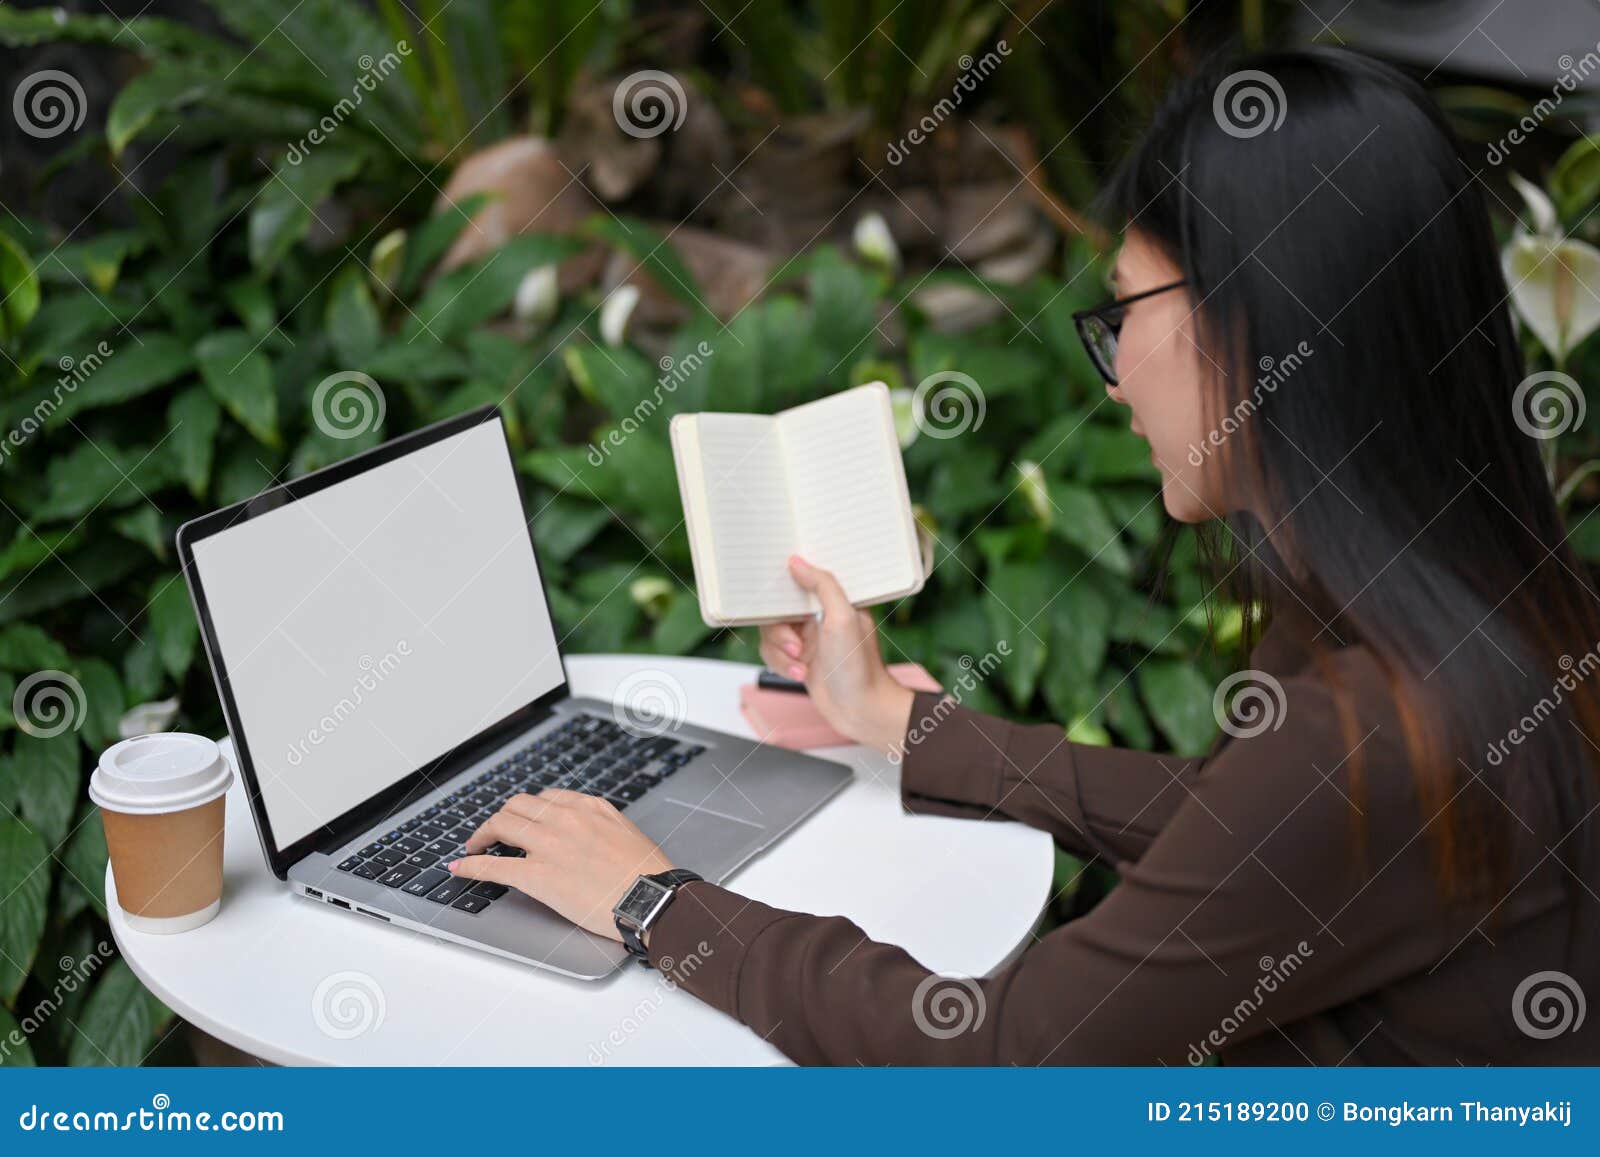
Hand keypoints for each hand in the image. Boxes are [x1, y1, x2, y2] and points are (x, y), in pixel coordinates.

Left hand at [446, 789, 673, 942]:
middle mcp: (564, 818)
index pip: (545, 798)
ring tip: (473, 845)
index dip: (527, 810)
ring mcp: (548, 845)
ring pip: (500, 825)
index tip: (521, 819)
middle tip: (492, 831)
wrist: (650, 898)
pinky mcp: (536, 875)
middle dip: (500, 817)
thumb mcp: (626, 832)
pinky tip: (459, 867)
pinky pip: (493, 864)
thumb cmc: (648, 873)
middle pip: (517, 805)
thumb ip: (600, 824)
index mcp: (587, 806)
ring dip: (481, 833)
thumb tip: (588, 832)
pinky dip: (470, 864)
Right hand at [757, 555, 913, 755]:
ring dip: (781, 651)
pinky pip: (773, 654)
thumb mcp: (843, 618)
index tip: (773, 590)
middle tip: (796, 644)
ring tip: (801, 664)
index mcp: (836, 601)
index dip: (785, 585)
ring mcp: (809, 639)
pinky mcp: (799, 660)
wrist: (861, 711)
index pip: (803, 580)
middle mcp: (821, 617)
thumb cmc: (859, 667)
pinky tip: (800, 674)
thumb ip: (822, 586)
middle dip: (780, 630)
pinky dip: (781, 665)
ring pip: (772, 634)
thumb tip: (797, 562)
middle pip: (779, 609)